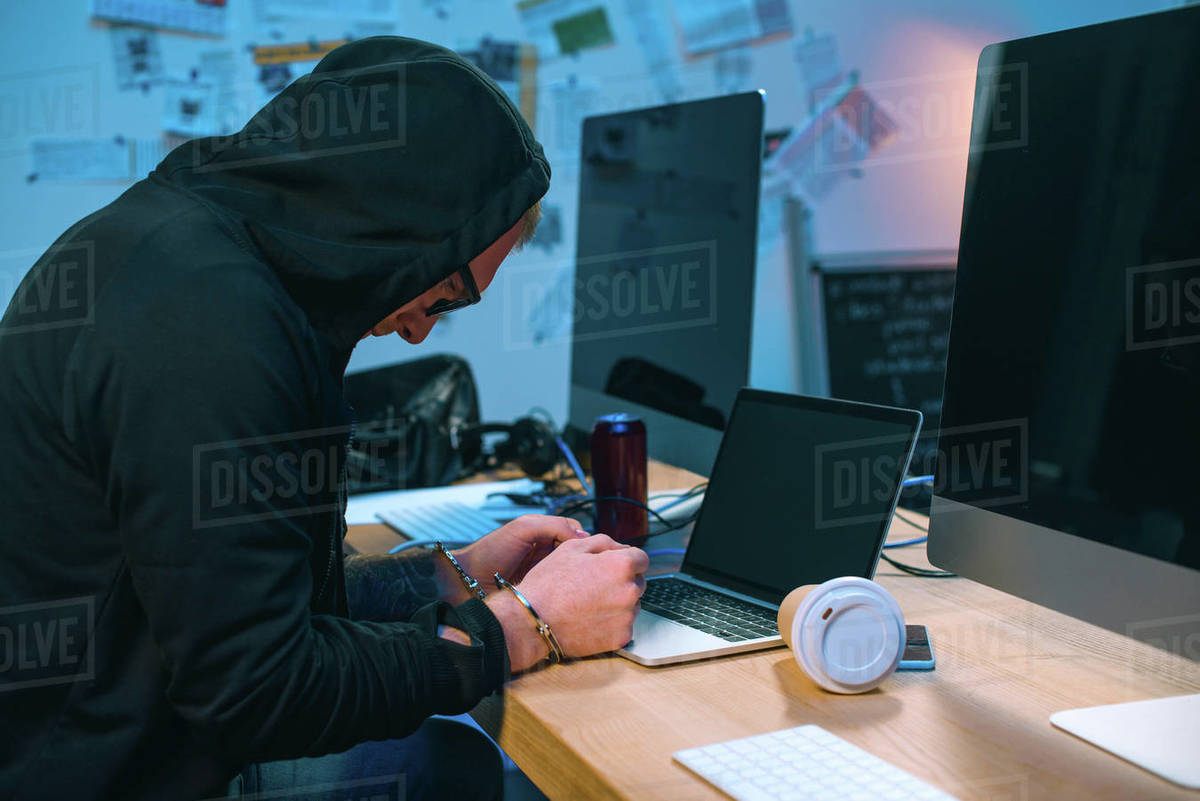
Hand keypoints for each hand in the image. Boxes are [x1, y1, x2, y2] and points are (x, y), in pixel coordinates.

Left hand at [455, 514, 586, 593]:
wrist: (468, 580)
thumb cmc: (490, 551)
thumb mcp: (523, 528)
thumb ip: (553, 525)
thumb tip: (581, 535)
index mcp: (540, 530)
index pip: (572, 529)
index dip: (580, 536)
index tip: (582, 547)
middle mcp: (543, 549)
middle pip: (573, 548)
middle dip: (579, 554)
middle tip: (580, 563)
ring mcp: (541, 568)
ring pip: (568, 566)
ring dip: (572, 570)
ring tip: (573, 576)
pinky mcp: (538, 586)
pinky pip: (558, 583)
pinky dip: (563, 584)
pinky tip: (563, 587)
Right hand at [491, 534, 647, 668]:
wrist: (533, 619)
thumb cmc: (549, 583)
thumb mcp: (572, 548)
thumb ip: (604, 542)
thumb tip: (623, 548)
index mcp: (621, 565)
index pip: (642, 558)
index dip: (626, 559)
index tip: (612, 566)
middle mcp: (630, 591)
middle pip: (639, 582)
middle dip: (623, 581)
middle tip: (595, 585)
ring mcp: (626, 616)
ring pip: (633, 604)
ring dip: (619, 602)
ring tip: (590, 603)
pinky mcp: (621, 638)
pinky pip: (624, 625)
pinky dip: (613, 622)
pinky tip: (591, 618)